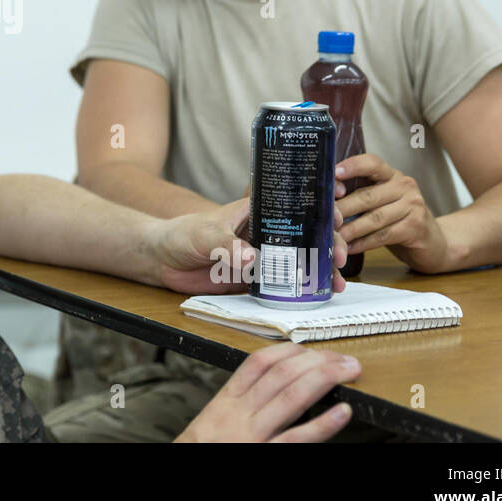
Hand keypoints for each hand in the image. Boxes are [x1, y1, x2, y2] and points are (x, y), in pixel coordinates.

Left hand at [148, 199, 348, 294]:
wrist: (162, 260)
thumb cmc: (182, 234)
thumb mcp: (204, 235)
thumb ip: (226, 245)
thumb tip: (251, 259)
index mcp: (256, 211)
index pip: (294, 204)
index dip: (319, 209)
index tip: (338, 218)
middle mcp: (264, 232)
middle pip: (305, 234)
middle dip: (328, 243)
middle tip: (339, 258)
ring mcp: (261, 255)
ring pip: (299, 260)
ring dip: (320, 269)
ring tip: (337, 282)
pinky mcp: (254, 278)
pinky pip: (283, 283)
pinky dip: (301, 289)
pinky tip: (317, 296)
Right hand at [175, 343, 360, 441]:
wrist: (179, 472)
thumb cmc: (202, 451)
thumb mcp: (212, 422)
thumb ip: (238, 405)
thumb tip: (274, 388)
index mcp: (225, 402)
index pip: (257, 364)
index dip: (288, 352)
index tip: (310, 348)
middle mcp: (238, 414)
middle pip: (280, 376)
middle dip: (315, 362)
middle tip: (342, 359)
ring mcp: (252, 435)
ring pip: (290, 398)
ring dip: (323, 380)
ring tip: (347, 372)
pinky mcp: (264, 456)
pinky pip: (296, 439)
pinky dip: (322, 424)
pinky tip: (342, 412)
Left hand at [335, 153, 450, 272]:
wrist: (433, 242)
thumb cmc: (397, 219)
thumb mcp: (380, 202)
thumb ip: (359, 196)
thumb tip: (326, 200)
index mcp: (391, 175)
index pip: (372, 163)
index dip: (353, 166)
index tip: (334, 172)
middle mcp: (404, 186)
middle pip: (367, 195)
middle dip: (342, 208)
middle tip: (323, 218)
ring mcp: (413, 206)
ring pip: (374, 218)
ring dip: (350, 229)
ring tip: (334, 237)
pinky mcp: (416, 227)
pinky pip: (383, 235)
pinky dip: (363, 243)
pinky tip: (350, 248)